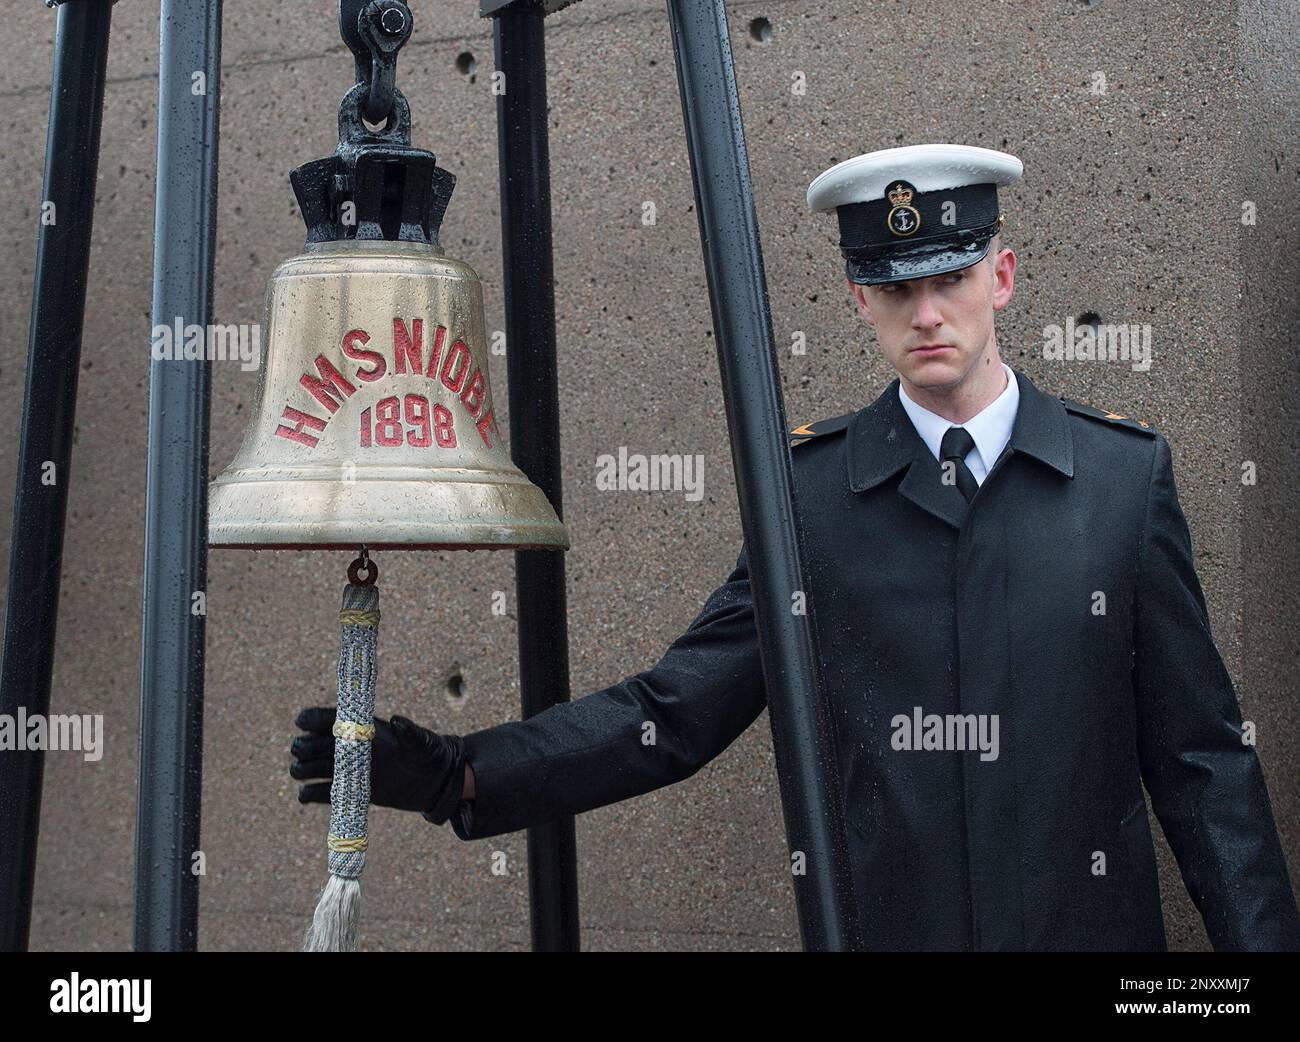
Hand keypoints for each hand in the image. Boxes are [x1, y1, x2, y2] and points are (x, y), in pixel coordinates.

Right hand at [290, 707, 467, 823]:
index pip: (332, 720)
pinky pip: (326, 793)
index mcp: (365, 729)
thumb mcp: (422, 742)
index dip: (314, 719)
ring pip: (315, 767)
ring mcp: (351, 771)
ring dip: (303, 768)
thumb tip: (398, 720)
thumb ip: (411, 733)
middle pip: (316, 744)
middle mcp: (353, 748)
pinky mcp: (354, 792)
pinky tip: (305, 795)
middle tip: (302, 752)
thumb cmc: (429, 754)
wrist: (436, 783)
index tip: (301, 721)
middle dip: (305, 746)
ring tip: (300, 771)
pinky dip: (312, 794)